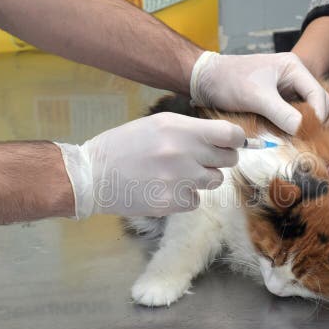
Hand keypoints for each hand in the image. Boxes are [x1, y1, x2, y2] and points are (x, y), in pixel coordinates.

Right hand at [55, 113, 244, 217]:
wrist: (92, 175)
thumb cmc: (124, 146)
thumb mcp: (157, 125)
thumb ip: (191, 130)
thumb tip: (225, 138)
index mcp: (179, 128)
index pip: (230, 135)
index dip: (236, 140)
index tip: (232, 144)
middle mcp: (182, 152)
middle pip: (228, 160)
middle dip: (219, 160)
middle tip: (201, 160)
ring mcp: (178, 180)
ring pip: (214, 181)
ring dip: (202, 179)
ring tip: (177, 174)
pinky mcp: (171, 203)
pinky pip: (195, 201)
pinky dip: (185, 197)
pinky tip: (164, 189)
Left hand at [189, 51, 328, 133]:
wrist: (206, 79)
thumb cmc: (229, 81)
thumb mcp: (256, 97)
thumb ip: (281, 113)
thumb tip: (302, 130)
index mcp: (293, 67)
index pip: (318, 95)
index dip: (318, 116)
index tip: (310, 135)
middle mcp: (294, 75)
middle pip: (317, 102)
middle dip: (314, 120)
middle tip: (304, 140)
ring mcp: (285, 87)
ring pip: (306, 109)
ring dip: (303, 124)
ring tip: (296, 139)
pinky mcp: (276, 98)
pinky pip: (292, 113)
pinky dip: (292, 124)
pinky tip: (285, 135)